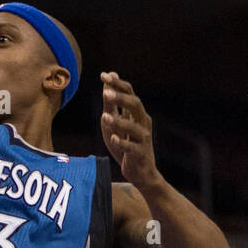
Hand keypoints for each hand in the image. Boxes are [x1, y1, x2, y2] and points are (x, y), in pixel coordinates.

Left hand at [100, 71, 158, 189]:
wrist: (141, 172)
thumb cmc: (127, 144)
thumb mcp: (116, 122)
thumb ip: (112, 104)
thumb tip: (108, 80)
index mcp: (137, 113)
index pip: (130, 93)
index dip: (118, 84)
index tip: (104, 75)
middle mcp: (143, 123)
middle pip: (136, 105)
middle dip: (121, 98)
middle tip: (105, 92)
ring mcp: (143, 139)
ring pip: (134, 127)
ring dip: (119, 121)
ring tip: (104, 117)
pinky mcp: (140, 154)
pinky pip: (132, 147)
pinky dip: (123, 143)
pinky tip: (113, 139)